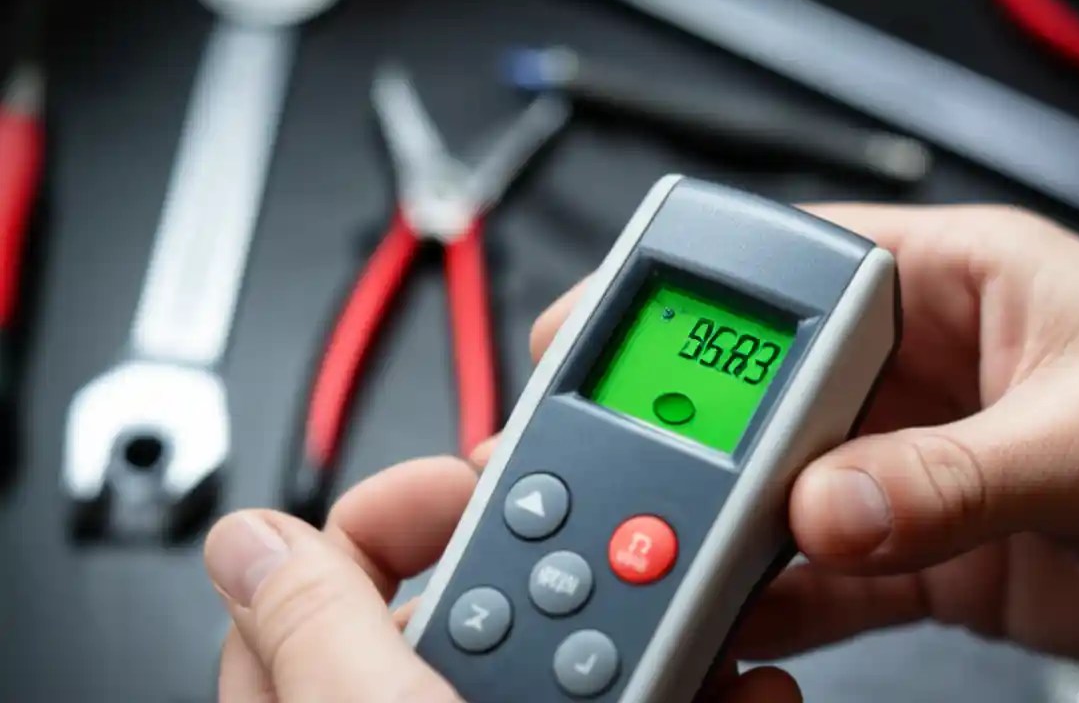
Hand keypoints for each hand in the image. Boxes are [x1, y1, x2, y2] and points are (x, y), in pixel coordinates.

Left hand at [206, 458, 799, 701]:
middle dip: (583, 550)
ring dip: (672, 612)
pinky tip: (748, 687)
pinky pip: (657, 693)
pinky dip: (712, 681)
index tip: (481, 480)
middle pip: (498, 591)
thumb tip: (247, 538)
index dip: (413, 500)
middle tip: (640, 543)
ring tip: (722, 604)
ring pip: (596, 644)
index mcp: (349, 698)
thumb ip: (317, 634)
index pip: (342, 569)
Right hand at [517, 204, 1078, 671]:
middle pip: (771, 397)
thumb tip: (829, 508)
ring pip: (786, 492)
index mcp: (956, 284)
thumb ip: (958, 478)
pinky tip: (740, 615)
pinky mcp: (927, 550)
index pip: (802, 277)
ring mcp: (916, 466)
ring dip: (732, 531)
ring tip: (681, 562)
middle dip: (705, 442)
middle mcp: (921, 371)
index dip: (709, 311)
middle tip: (644, 485)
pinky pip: (825, 575)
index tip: (637, 359)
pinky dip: (777, 600)